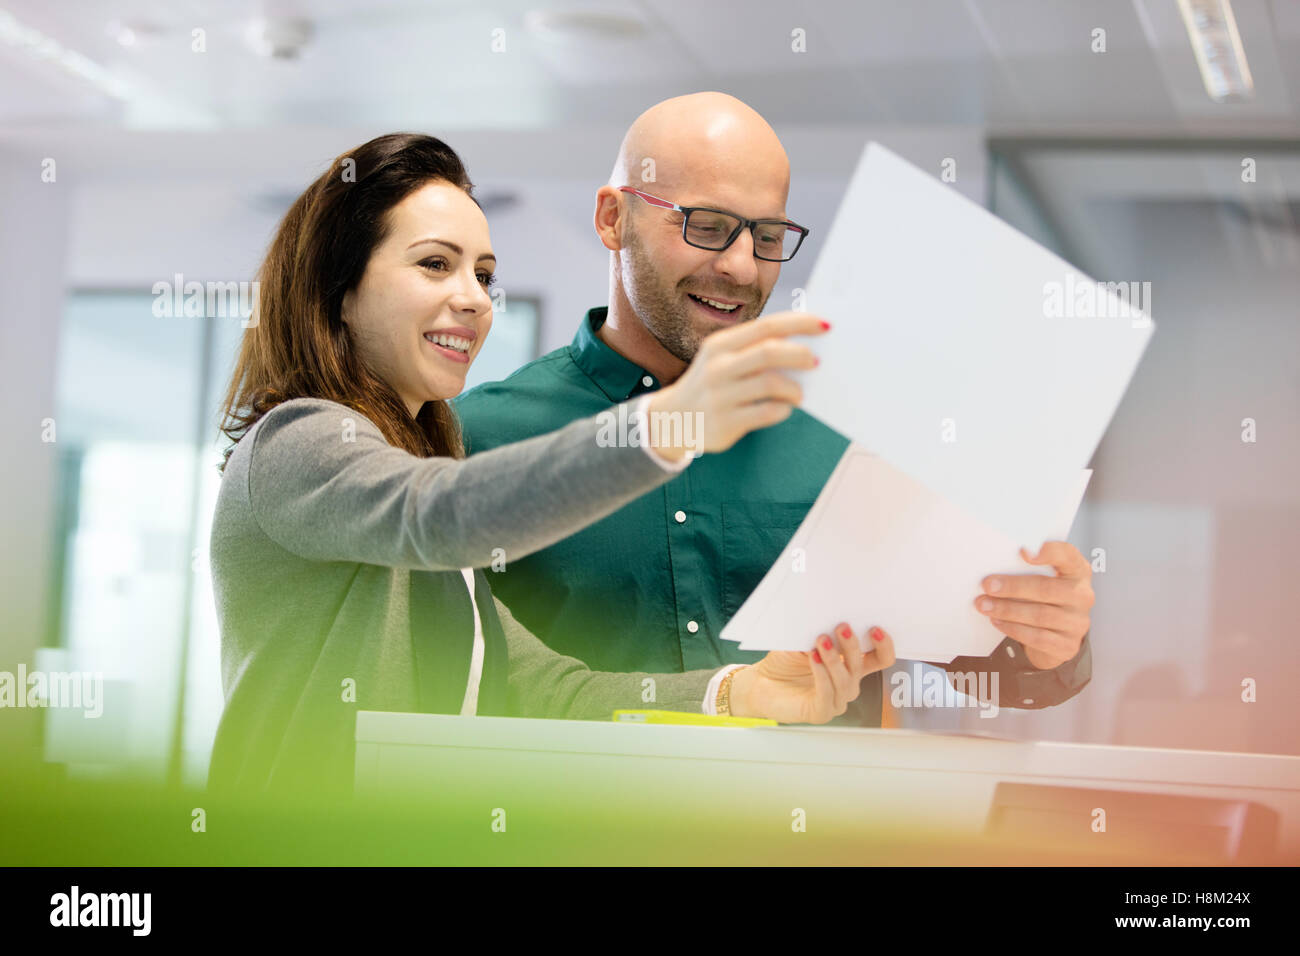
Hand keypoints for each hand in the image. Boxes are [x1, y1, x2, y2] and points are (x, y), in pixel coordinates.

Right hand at [646, 311, 826, 461]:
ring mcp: (720, 396)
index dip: (799, 323)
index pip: (766, 327)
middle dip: (800, 355)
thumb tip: (804, 347)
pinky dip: (783, 409)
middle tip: (817, 362)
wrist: (672, 420)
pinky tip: (783, 408)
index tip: (825, 325)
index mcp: (720, 345)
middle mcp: (718, 367)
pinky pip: (766, 412)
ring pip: (770, 384)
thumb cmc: (712, 385)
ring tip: (799, 394)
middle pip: (768, 352)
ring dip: (794, 388)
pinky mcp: (725, 423)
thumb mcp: (722, 359)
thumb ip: (755, 350)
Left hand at [730, 623, 895, 723]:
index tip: (875, 628)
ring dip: (834, 659)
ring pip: (845, 681)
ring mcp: (836, 700)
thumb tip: (830, 622)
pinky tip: (813, 658)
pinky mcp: (821, 712)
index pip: (880, 659)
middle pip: (861, 666)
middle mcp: (847, 684)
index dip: (884, 646)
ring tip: (821, 640)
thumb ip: (820, 635)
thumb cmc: (784, 663)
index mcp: (850, 666)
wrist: (760, 683)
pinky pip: (827, 694)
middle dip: (853, 646)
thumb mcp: (803, 642)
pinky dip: (821, 674)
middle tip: (842, 627)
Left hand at [974, 541, 1093, 668]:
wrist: (1055, 637)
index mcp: (1077, 571)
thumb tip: (996, 570)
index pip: (1068, 555)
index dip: (1049, 552)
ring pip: (1040, 615)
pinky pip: (1038, 637)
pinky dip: (1014, 629)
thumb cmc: (1044, 600)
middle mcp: (1082, 595)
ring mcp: (1077, 622)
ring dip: (1007, 610)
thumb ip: (1026, 570)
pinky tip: (997, 621)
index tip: (1023, 552)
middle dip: (1013, 587)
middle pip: (1047, 588)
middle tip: (987, 585)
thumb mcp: (1041, 580)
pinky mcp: (1067, 645)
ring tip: (985, 605)